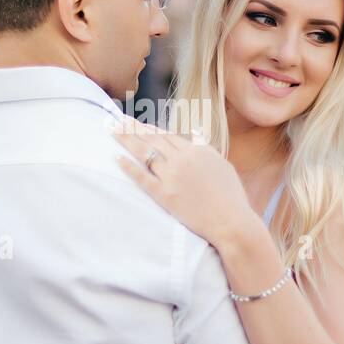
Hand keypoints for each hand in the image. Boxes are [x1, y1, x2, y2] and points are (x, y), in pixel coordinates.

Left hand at [109, 118, 255, 247]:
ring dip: (126, 140)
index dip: (148, 128)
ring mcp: (172, 177)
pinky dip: (128, 167)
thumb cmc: (231, 197)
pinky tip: (116, 158)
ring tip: (112, 131)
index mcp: (197, 151)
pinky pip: (142, 178)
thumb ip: (206, 148)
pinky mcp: (164, 195)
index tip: (135, 123)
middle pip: (152, 140)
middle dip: (132, 128)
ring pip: (144, 153)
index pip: (166, 135)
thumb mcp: (222, 165)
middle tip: (116, 120)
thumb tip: (195, 134)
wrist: (232, 222)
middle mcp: (182, 160)